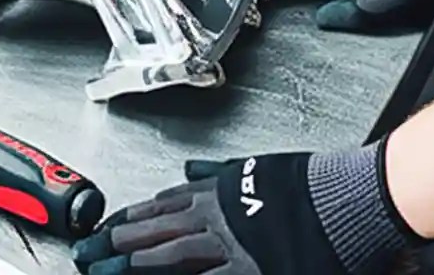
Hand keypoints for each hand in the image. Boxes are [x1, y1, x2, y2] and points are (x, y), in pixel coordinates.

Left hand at [72, 148, 421, 274]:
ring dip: (131, 264)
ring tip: (101, 270)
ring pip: (168, 256)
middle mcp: (217, 217)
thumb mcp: (260, 168)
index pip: (164, 205)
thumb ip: (222, 174)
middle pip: (156, 231)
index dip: (133, 218)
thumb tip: (193, 170)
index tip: (110, 224)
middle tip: (89, 251)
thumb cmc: (312, 184)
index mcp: (220, 191)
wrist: (345, 200)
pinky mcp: (249, 271)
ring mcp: (230, 247)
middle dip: (118, 242)